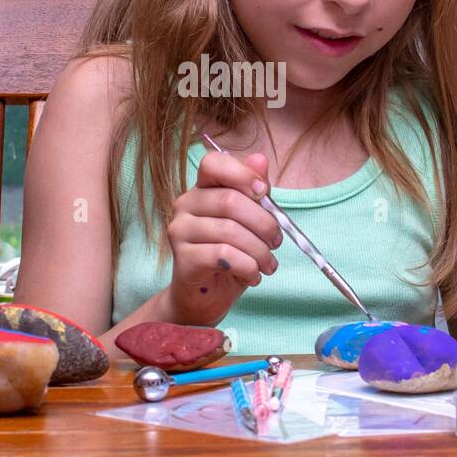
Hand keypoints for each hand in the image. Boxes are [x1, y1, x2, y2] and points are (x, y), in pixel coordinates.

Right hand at [165, 149, 283, 325]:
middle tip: (276, 241)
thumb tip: (260, 159)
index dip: (242, 173)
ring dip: (259, 251)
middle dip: (263, 222)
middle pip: (229, 200)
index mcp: (201, 189)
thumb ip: (254, 193)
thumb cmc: (228, 257)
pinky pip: (223, 255)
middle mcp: (185, 205)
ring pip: (229, 231)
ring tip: (268, 265)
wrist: (204, 298)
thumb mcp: (249, 223)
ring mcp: (180, 231)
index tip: (264, 193)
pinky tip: (253, 275)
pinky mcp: (183, 259)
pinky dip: (247, 266)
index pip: (213, 164)